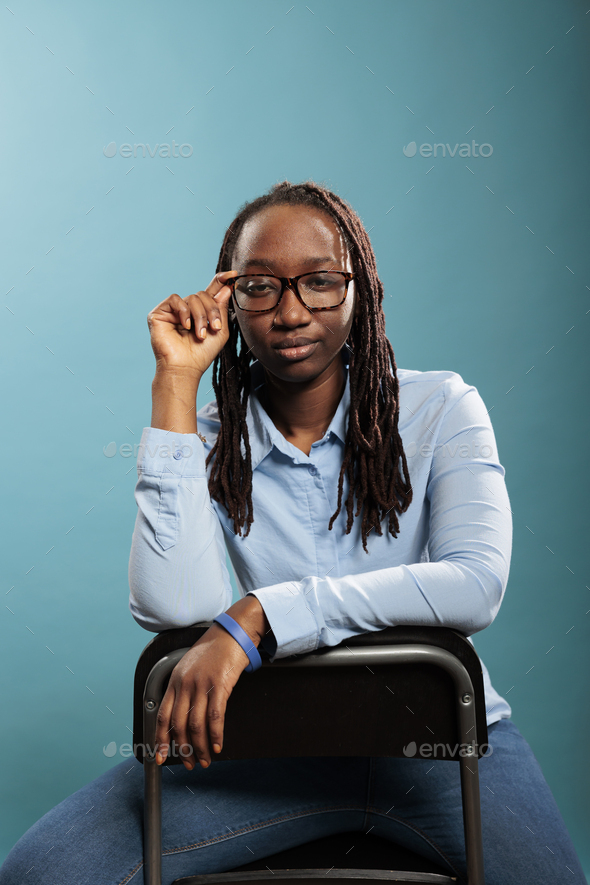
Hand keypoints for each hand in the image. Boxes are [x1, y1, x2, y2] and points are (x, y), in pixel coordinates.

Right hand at [147, 270, 239, 378]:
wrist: (185, 368)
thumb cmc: (201, 354)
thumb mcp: (219, 330)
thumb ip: (221, 308)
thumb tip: (226, 287)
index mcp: (201, 312)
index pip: (210, 291)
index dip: (221, 280)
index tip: (233, 274)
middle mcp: (187, 309)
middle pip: (203, 294)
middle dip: (212, 310)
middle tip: (214, 327)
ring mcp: (173, 311)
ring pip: (192, 297)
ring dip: (200, 316)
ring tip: (200, 334)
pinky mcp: (160, 312)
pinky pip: (175, 299)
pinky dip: (184, 312)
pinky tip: (186, 326)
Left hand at [154, 621, 253, 770]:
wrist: (231, 633)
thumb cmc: (213, 650)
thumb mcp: (190, 667)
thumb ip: (183, 689)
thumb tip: (183, 716)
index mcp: (175, 681)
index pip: (163, 716)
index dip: (161, 739)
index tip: (161, 756)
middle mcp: (185, 684)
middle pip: (179, 725)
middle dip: (184, 749)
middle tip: (190, 763)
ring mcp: (202, 685)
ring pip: (196, 724)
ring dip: (200, 747)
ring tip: (205, 759)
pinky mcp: (220, 685)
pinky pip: (215, 716)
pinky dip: (215, 735)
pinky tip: (217, 745)